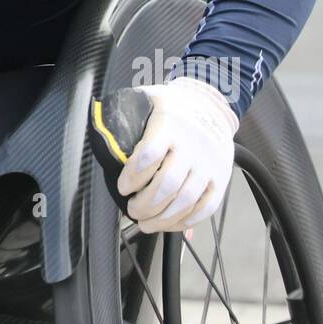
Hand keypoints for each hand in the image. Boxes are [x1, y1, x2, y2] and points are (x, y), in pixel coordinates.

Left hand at [116, 76, 238, 232]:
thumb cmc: (174, 108)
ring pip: (186, 200)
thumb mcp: (148, 100)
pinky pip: (207, 207)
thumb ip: (125, 115)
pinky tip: (171, 223)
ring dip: (163, 219)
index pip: (149, 155)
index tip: (123, 187)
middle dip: (145, 204)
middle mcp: (192, 146)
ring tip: (146, 223)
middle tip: (132, 210)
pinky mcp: (221, 178)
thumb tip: (101, 134)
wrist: (213, 105)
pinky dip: (187, 220)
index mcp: (170, 126)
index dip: (133, 177)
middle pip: (168, 184)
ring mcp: (208, 164)